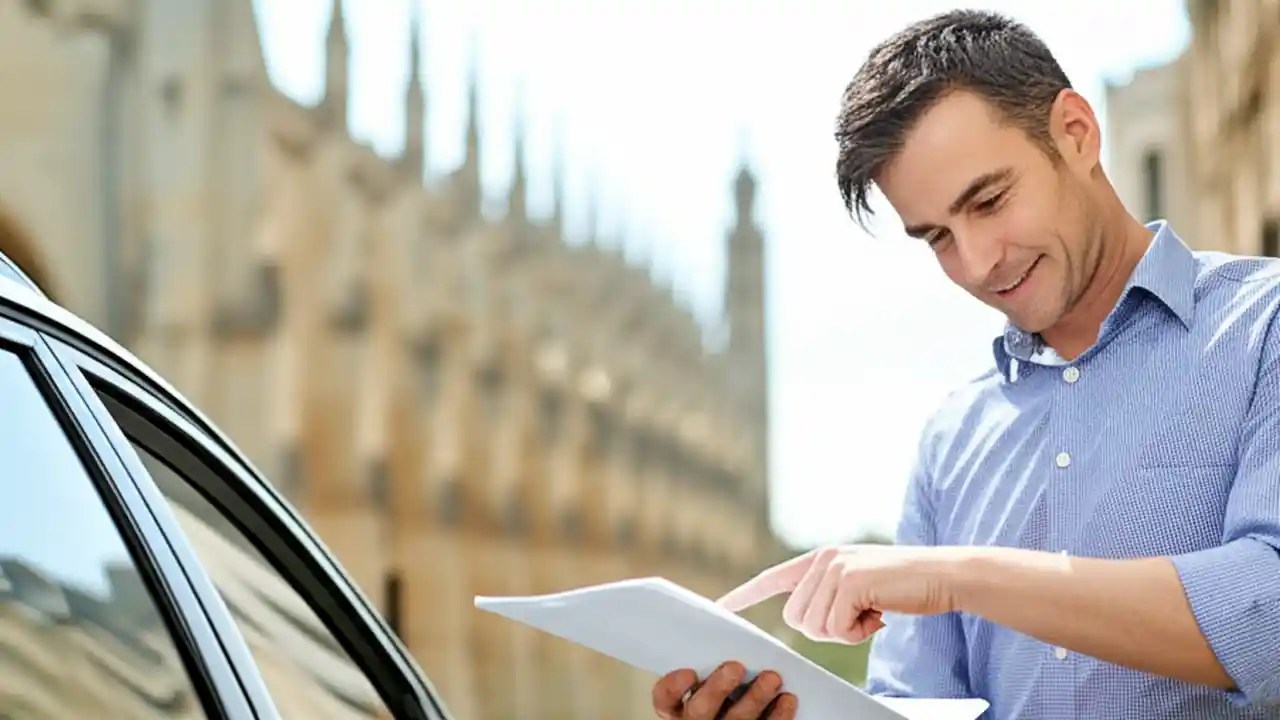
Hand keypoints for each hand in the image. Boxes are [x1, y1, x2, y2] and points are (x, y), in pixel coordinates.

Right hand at [651, 662, 796, 718]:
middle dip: (717, 688)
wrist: (744, 714)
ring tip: (772, 677)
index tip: (689, 670)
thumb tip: (723, 621)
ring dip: (755, 698)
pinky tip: (788, 698)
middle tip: (736, 666)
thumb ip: (710, 660)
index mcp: (679, 708)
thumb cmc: (727, 690)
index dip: (674, 687)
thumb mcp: (710, 675)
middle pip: (699, 712)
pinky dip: (778, 716)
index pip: (665, 699)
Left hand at [716, 545, 962, 643]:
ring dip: (845, 632)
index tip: (719, 609)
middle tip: (859, 618)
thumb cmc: (904, 588)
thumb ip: (830, 595)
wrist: (942, 576)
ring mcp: (835, 568)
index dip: (745, 595)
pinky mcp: (849, 582)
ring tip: (871, 612)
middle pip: (796, 617)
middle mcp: (823, 559)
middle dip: (826, 630)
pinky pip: (836, 629)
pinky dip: (858, 634)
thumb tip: (807, 620)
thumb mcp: (859, 587)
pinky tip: (879, 614)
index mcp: (821, 559)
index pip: (774, 578)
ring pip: (814, 627)